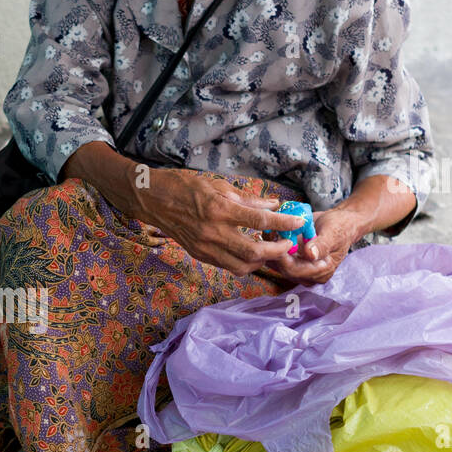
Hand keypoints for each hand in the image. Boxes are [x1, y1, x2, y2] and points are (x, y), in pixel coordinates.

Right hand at [134, 170, 306, 276]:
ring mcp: (205, 247)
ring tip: (271, 250)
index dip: (283, 223)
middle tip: (287, 244)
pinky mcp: (200, 255)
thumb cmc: (186, 187)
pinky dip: (244, 263)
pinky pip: (228, 266)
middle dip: (276, 250)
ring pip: (242, 265)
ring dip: (261, 261)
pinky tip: (251, 253)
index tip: (298, 222)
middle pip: (254, 251)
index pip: (259, 221)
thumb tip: (272, 206)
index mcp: (220, 210)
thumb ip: (247, 200)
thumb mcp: (219, 186)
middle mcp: (213, 232)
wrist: (153, 200)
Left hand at [262, 207, 362, 285]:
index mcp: (321, 272)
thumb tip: (310, 255)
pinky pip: (277, 257)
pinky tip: (269, 233)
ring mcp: (299, 267)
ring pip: (277, 264)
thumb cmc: (340, 227)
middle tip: (266, 235)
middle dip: (273, 253)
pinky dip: (272, 246)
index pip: (296, 271)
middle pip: (283, 269)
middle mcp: (309, 274)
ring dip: (270, 249)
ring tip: (267, 232)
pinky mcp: (292, 260)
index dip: (283, 259)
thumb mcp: (333, 233)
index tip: (274, 243)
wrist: (339, 222)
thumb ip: (322, 245)